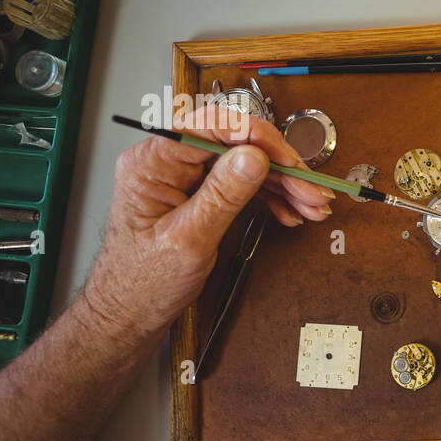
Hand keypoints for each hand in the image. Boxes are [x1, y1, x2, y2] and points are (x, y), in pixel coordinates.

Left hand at [83, 106, 333, 336]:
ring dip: (282, 184)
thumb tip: (253, 156)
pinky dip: (269, 197)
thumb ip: (222, 195)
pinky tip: (289, 210)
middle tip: (311, 191)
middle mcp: (167, 161)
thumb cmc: (143, 282)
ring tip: (310, 204)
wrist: (130, 312)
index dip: (258, 138)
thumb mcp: (189, 239)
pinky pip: (240, 184)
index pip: (212, 127)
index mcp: (152, 162)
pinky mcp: (198, 192)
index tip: (290, 160)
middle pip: (235, 145)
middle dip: (280, 167)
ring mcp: (183, 176)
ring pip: (244, 164)